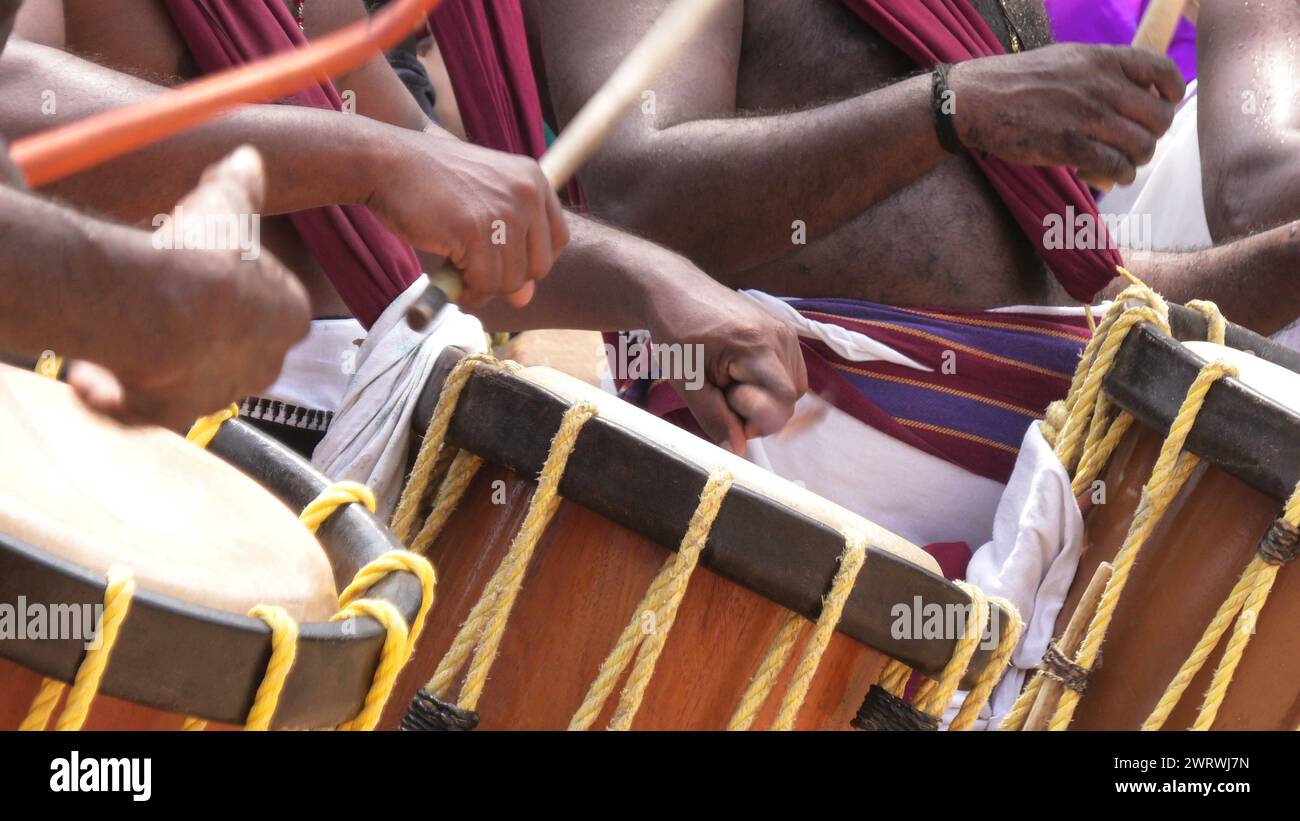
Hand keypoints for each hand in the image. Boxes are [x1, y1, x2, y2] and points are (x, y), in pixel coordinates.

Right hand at [69, 147, 309, 430]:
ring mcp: (219, 395)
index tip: (192, 268)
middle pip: (227, 347)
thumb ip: (240, 182)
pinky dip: (110, 394)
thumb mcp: (224, 202)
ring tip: (110, 339)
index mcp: (288, 318)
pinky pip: (136, 408)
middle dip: (192, 330)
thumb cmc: (201, 253)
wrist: (163, 307)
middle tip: (152, 304)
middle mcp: (263, 366)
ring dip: (145, 360)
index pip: (266, 305)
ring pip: (178, 377)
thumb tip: (249, 155)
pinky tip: (88, 376)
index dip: (226, 286)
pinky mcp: (173, 417)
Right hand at [366, 132, 568, 308]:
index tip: (504, 266)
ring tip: (459, 274)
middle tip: (474, 272)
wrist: (386, 162)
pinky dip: (467, 292)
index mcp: (533, 180)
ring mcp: (504, 212)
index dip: (531, 263)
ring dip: (483, 288)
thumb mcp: (482, 206)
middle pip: (538, 267)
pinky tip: (452, 280)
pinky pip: (484, 284)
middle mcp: (526, 193)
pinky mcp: (476, 231)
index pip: (557, 240)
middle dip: (506, 279)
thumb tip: (525, 299)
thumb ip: (510, 246)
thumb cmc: (430, 183)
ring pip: (511, 281)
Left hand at [642, 266, 806, 454]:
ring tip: (730, 379)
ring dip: (765, 396)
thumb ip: (713, 418)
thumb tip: (735, 451)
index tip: (725, 403)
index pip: (781, 404)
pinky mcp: (784, 330)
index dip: (755, 418)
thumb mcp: (688, 382)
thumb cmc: (675, 334)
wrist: (673, 290)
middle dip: (758, 409)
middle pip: (789, 399)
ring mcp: (785, 330)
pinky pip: (791, 371)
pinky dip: (770, 382)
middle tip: (723, 391)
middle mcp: (780, 336)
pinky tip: (741, 372)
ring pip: (793, 388)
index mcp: (756, 346)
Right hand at [949, 44, 1185, 184]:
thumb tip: (1134, 89)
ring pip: (1141, 145)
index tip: (1163, 106)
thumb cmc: (1019, 80)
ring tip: (1123, 163)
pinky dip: (1120, 176)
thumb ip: (1103, 70)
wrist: (978, 99)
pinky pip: (1115, 166)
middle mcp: (1102, 86)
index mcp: (1104, 59)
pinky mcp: (1071, 146)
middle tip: (1136, 142)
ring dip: (1137, 159)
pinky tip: (1111, 176)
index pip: (1163, 73)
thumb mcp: (1068, 59)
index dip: (1172, 94)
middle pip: (1158, 116)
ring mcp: (1088, 117)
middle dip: (1153, 134)